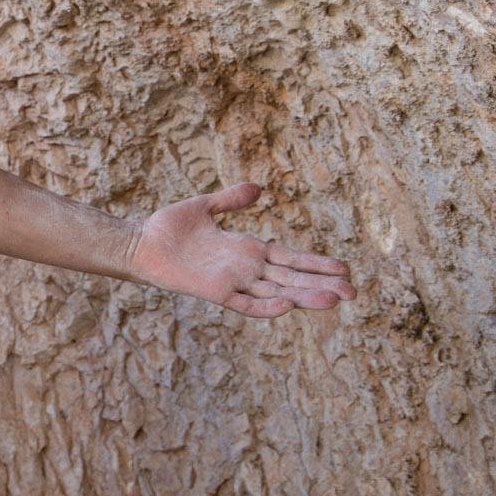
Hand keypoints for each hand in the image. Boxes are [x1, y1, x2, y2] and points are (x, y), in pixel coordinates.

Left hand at [126, 181, 355, 315]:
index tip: (344, 268)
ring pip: (276, 292)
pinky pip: (245, 304)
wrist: (141, 242)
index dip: (315, 263)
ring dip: (303, 296)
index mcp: (247, 249)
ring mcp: (233, 282)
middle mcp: (245, 269)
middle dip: (321, 284)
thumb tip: (259, 188)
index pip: (290, 258)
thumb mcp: (205, 206)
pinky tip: (286, 304)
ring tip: (333, 301)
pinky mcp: (216, 292)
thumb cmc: (169, 227)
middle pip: (291, 279)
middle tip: (354, 293)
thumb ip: (231, 199)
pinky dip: (265, 306)